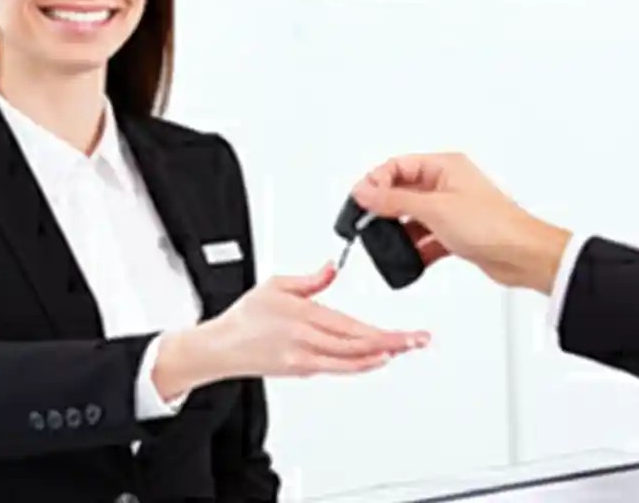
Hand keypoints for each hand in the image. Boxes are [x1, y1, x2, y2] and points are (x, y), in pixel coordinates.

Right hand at [155, 264, 427, 396]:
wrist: (220, 348)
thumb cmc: (245, 316)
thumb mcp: (276, 285)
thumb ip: (309, 279)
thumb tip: (332, 267)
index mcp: (303, 318)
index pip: (353, 328)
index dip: (384, 334)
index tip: (407, 333)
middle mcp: (307, 344)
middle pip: (359, 348)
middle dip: (393, 345)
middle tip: (418, 340)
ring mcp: (306, 361)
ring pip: (352, 362)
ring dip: (382, 356)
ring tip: (406, 348)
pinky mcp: (304, 370)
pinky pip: (339, 369)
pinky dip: (362, 365)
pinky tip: (378, 359)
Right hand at [350, 153, 571, 292]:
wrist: (522, 255)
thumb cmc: (493, 225)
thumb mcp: (434, 209)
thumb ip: (395, 201)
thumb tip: (366, 192)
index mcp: (445, 166)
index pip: (399, 166)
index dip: (376, 181)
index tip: (362, 201)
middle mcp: (448, 185)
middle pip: (403, 191)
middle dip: (385, 209)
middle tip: (368, 223)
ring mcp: (451, 210)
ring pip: (413, 217)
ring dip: (400, 232)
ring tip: (389, 243)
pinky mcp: (455, 234)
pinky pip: (425, 238)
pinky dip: (416, 249)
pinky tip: (410, 259)